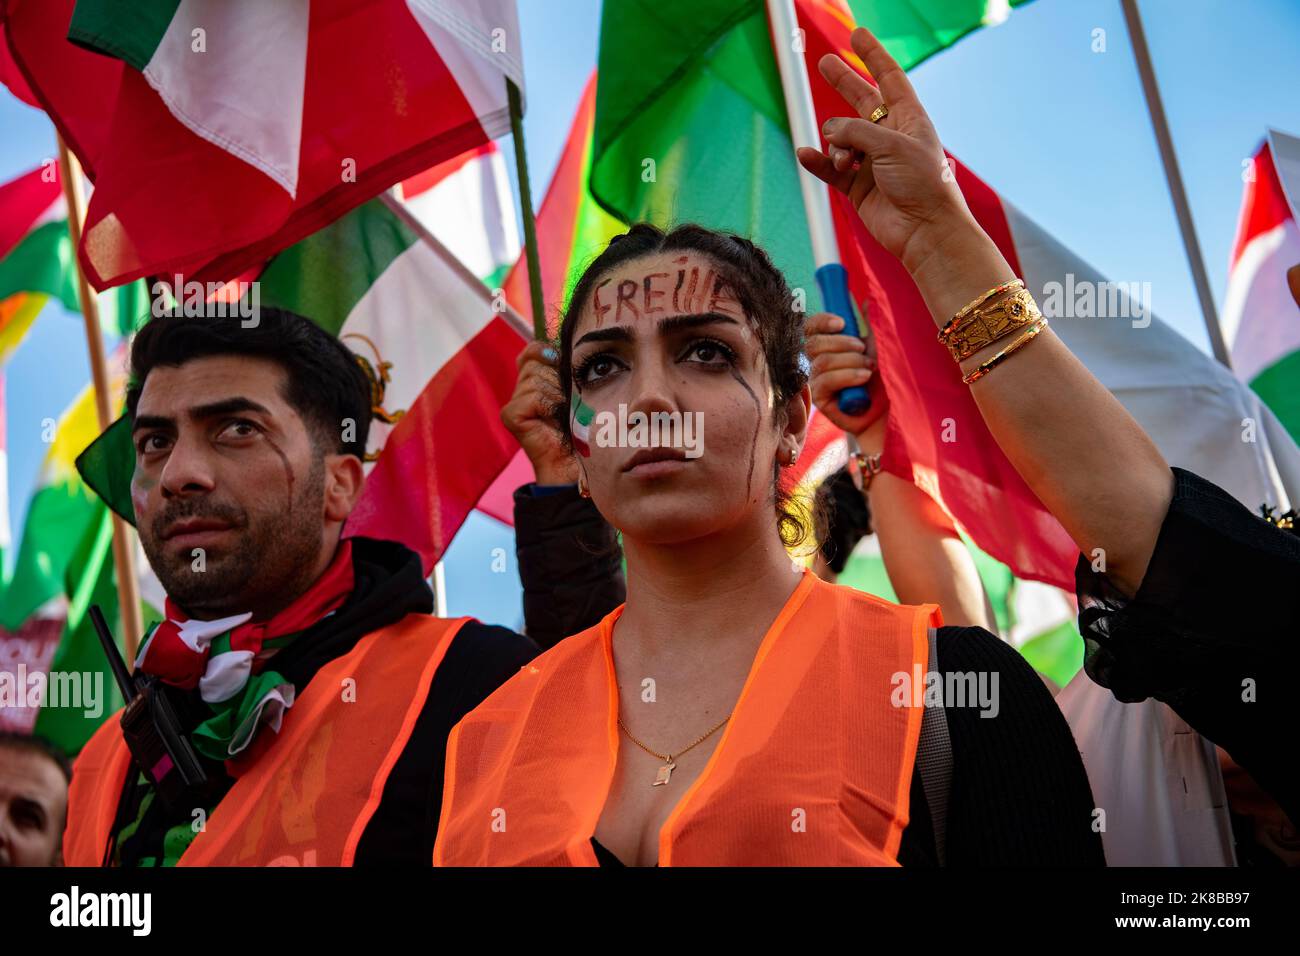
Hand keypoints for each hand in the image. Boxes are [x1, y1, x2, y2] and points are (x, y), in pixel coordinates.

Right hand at [501, 340, 576, 485]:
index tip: (561, 361)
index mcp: (534, 380)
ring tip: (563, 414)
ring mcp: (513, 403)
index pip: (534, 350)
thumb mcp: (576, 390)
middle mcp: (520, 389)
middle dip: (559, 379)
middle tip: (568, 403)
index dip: (548, 352)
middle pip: (537, 363)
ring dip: (558, 395)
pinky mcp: (511, 415)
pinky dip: (549, 406)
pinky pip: (533, 396)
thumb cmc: (580, 427)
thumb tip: (563, 345)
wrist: (574, 464)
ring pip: (536, 379)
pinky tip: (554, 421)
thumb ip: (565, 367)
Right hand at [795, 26, 975, 273]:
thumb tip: (828, 133)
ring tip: (846, 161)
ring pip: (841, 139)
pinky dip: (818, 162)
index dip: (873, 56)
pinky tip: (806, 155)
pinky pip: (829, 167)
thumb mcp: (892, 146)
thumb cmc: (922, 184)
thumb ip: (857, 132)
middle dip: (843, 82)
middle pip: (861, 101)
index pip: (889, 79)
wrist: (923, 230)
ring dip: (837, 146)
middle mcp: (890, 137)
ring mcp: (872, 161)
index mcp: (909, 119)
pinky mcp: (857, 186)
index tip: (858, 35)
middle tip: (824, 63)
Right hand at [805, 310, 885, 442]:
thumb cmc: (887, 376)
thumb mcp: (881, 344)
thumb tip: (867, 299)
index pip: (811, 328)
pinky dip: (847, 376)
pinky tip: (864, 379)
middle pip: (813, 344)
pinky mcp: (820, 400)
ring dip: (850, 362)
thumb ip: (871, 323)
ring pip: (821, 362)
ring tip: (870, 369)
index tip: (842, 322)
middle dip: (841, 343)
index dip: (821, 322)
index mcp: (830, 346)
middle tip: (863, 350)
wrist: (894, 408)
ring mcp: (817, 382)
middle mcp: (818, 363)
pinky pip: (824, 382)